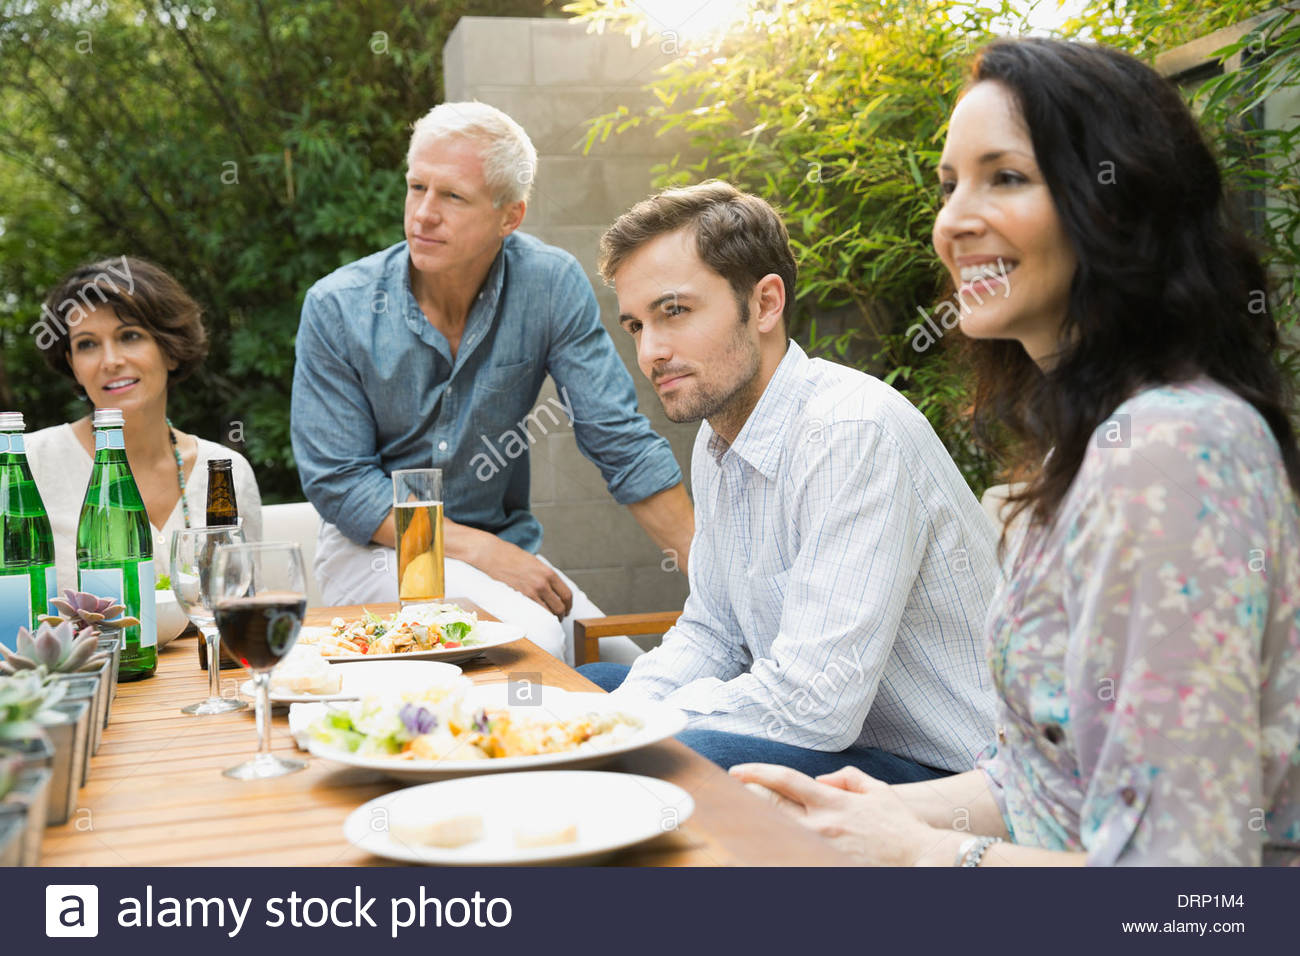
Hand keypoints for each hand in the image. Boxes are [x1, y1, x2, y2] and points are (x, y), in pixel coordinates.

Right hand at [472, 534, 572, 618]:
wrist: (493, 555)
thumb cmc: (511, 556)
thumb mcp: (535, 562)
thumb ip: (544, 574)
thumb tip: (551, 587)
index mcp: (548, 573)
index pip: (566, 594)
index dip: (569, 605)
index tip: (567, 608)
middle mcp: (543, 583)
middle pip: (560, 606)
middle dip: (561, 613)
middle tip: (559, 616)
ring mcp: (532, 591)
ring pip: (549, 612)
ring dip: (551, 617)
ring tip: (548, 619)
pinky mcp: (520, 597)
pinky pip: (535, 613)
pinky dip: (539, 617)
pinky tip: (537, 617)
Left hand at [730, 763, 938, 865]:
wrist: (924, 858)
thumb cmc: (900, 825)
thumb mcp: (877, 790)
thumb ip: (848, 778)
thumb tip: (822, 778)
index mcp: (831, 800)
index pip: (785, 780)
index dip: (757, 773)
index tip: (736, 772)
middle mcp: (822, 823)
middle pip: (772, 807)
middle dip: (748, 798)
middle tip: (731, 794)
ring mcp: (822, 848)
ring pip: (778, 833)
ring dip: (759, 825)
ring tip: (741, 819)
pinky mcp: (828, 866)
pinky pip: (795, 857)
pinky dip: (780, 851)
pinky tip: (766, 849)